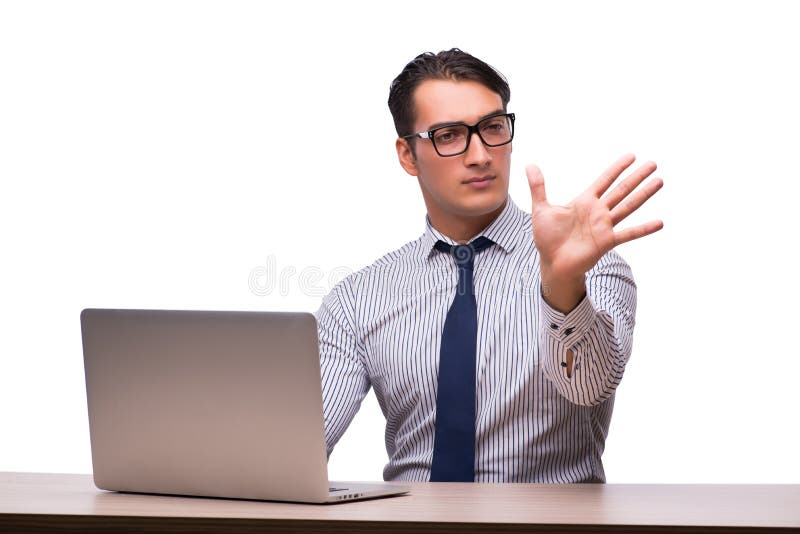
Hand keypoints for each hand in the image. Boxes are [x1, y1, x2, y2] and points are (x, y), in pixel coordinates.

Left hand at [526, 154, 662, 310]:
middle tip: (653, 164)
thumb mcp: (541, 209)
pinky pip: (628, 233)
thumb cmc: (547, 238)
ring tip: (659, 181)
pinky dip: (644, 229)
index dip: (617, 168)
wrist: (552, 263)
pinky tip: (660, 223)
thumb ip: (538, 187)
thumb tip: (530, 165)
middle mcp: (598, 212)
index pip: (604, 180)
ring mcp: (604, 226)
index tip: (631, 156)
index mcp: (585, 202)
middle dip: (637, 177)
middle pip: (621, 190)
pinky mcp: (606, 242)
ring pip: (628, 206)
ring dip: (644, 194)